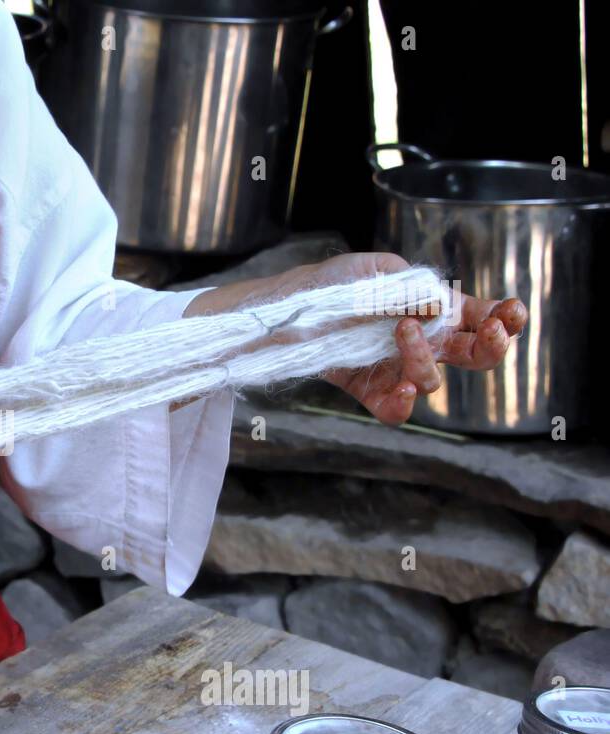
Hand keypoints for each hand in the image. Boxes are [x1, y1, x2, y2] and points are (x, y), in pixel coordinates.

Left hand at [185, 252, 527, 424]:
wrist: (274, 315)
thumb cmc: (322, 285)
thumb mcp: (367, 273)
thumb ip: (406, 288)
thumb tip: (442, 305)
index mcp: (426, 305)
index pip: (476, 315)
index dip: (502, 317)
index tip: (511, 315)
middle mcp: (417, 340)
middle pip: (471, 353)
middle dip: (488, 345)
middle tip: (488, 333)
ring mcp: (393, 368)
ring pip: (432, 379)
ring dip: (426, 359)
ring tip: (404, 333)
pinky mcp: (367, 391)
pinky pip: (395, 408)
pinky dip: (403, 403)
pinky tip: (402, 391)